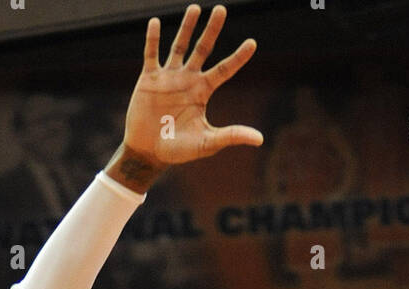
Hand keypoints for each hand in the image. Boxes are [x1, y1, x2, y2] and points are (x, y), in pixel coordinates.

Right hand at [118, 5, 261, 174]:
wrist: (149, 153)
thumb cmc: (178, 151)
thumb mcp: (207, 143)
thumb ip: (232, 136)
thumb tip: (260, 139)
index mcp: (202, 92)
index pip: (224, 70)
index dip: (238, 57)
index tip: (252, 43)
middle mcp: (187, 80)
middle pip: (203, 49)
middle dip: (212, 30)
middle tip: (222, 9)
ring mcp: (168, 77)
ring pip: (179, 46)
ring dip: (186, 27)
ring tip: (195, 8)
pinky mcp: (149, 79)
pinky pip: (151, 54)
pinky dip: (153, 39)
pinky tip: (156, 22)